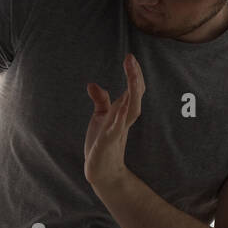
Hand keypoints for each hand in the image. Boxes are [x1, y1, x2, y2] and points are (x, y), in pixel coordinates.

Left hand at [84, 53, 143, 194]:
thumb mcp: (100, 117)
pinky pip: (117, 129)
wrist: (100, 170)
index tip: (130, 57)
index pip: (133, 90)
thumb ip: (100, 101)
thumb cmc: (101, 143)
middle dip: (135, 78)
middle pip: (135, 96)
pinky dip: (120, 118)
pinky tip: (121, 108)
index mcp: (122, 112)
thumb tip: (93, 84)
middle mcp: (124, 120)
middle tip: (131, 60)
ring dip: (132, 93)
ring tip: (132, 76)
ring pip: (131, 110)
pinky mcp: (108, 142)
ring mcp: (118, 131)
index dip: (133, 74)